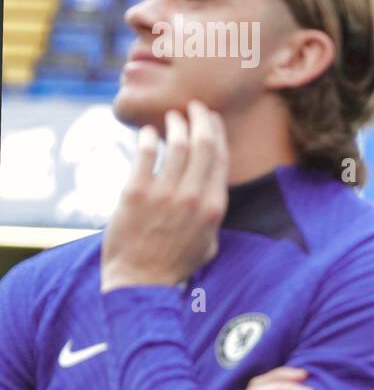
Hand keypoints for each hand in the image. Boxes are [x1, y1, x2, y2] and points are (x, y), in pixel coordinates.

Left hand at [101, 101, 228, 291]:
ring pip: (177, 145)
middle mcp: (193, 197)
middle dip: (201, 120)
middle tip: (195, 107)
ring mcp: (164, 194)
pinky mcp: (135, 194)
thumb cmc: (176, 264)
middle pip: (204, 145)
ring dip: (177, 124)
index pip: (221, 159)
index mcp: (214, 207)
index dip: (218, 134)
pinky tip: (149, 133)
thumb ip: (213, 215)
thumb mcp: (209, 243)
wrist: (140, 282)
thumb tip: (212, 193)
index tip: (213, 120)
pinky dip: (150, 139)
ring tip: (173, 116)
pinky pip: (146, 156)